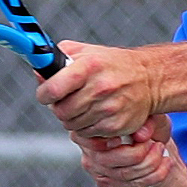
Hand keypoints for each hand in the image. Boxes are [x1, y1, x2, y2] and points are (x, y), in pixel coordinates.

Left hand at [36, 39, 160, 138]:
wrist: (149, 79)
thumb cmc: (112, 64)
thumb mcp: (86, 52)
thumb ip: (57, 59)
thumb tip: (37, 73)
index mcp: (90, 65)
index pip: (54, 88)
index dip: (44, 94)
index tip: (46, 94)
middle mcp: (101, 87)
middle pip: (61, 111)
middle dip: (59, 108)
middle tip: (66, 101)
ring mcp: (110, 108)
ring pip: (72, 125)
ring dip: (72, 118)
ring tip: (83, 106)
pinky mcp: (117, 126)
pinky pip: (88, 134)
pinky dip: (86, 127)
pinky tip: (95, 115)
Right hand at [72, 114, 174, 186]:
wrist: (153, 143)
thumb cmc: (146, 125)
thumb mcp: (150, 116)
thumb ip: (146, 121)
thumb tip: (141, 135)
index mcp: (89, 131)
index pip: (88, 140)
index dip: (108, 141)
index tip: (133, 137)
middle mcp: (89, 154)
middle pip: (107, 160)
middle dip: (138, 154)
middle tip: (157, 144)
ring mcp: (98, 173)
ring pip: (124, 175)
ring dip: (150, 164)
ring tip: (163, 151)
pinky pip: (134, 186)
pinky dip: (155, 175)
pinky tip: (166, 163)